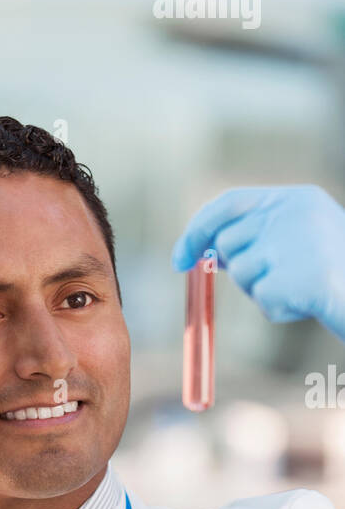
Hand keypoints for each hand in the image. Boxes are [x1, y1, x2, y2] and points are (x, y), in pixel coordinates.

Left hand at [171, 185, 344, 341]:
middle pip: (229, 243)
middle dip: (239, 268)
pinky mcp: (294, 277)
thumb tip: (201, 252)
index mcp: (295, 198)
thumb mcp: (299, 239)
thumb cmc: (334, 270)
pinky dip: (281, 309)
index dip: (198, 229)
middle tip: (278, 275)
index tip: (180, 258)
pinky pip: (265, 300)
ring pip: (244, 275)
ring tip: (301, 287)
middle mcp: (293, 214)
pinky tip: (308, 303)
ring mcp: (293, 244)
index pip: (229, 203)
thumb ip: (255, 237)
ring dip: (263, 290)